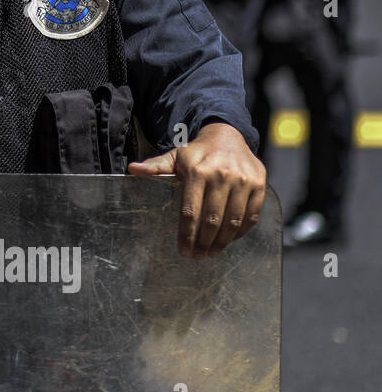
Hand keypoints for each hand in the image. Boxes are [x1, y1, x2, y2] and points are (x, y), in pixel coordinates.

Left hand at [128, 122, 265, 258]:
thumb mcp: (175, 156)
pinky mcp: (259, 185)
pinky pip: (252, 215)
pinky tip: (230, 240)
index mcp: (198, 172)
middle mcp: (222, 176)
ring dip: (222, 242)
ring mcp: (243, 181)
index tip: (183, 251)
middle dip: (203, 243)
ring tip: (212, 252)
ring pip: (233, 221)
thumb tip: (132, 169)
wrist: (228, 135)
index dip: (186, 235)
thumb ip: (156, 166)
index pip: (190, 211)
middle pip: (212, 220)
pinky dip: (240, 232)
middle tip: (197, 256)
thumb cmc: (197, 152)